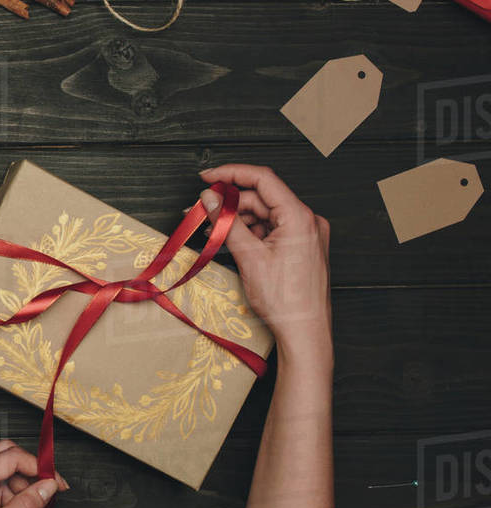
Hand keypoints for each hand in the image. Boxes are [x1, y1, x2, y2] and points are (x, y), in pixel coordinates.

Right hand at [198, 165, 331, 369]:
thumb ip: (227, 222)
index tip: (206, 177)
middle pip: (261, 198)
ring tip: (210, 229)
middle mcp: (307, 221)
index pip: (262, 179)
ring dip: (236, 218)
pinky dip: (249, 231)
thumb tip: (209, 198)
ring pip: (264, 214)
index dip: (231, 174)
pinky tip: (229, 239)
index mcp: (300, 217)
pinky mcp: (301, 247)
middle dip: (228, 203)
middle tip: (199, 210)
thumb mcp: (249, 257)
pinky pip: (271, 229)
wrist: (305, 333)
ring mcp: (306, 234)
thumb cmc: (284, 301)